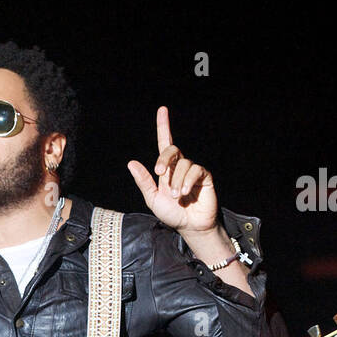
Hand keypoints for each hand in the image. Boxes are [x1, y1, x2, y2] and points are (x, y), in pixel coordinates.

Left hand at [126, 106, 218, 234]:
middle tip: (159, 173)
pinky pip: (196, 170)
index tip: (162, 110)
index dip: (164, 126)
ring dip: (176, 181)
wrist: (189, 226)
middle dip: (164, 158)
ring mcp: (193, 171)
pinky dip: (188, 181)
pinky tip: (185, 192)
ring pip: (183, 164)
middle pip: (172, 149)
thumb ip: (143, 181)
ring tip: (177, 196)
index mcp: (166, 169)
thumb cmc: (171, 214)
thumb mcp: (152, 198)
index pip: (165, 143)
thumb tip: (131, 162)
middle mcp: (180, 167)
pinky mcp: (205, 177)